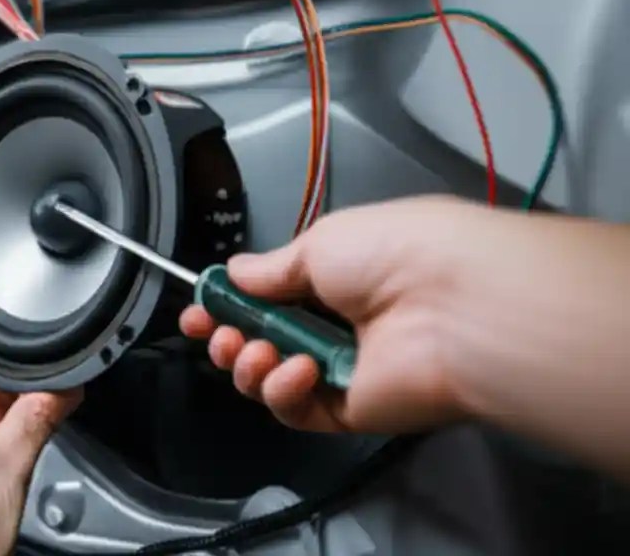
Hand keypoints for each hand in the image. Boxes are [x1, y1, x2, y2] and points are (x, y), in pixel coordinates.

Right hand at [181, 196, 479, 433]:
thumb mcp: (319, 242)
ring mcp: (344, 370)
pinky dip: (283, 391)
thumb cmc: (393, 255)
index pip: (269, 296)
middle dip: (225, 337)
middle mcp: (339, 324)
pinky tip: (295, 369)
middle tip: (211, 332)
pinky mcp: (349, 410)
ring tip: (253, 349)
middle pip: (261, 341)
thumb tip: (236, 273)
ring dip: (247, 363)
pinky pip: (297, 410)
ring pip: (271, 379)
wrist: (453, 304)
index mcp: (337, 277)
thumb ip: (272, 268)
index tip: (197, 307)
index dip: (227, 303)